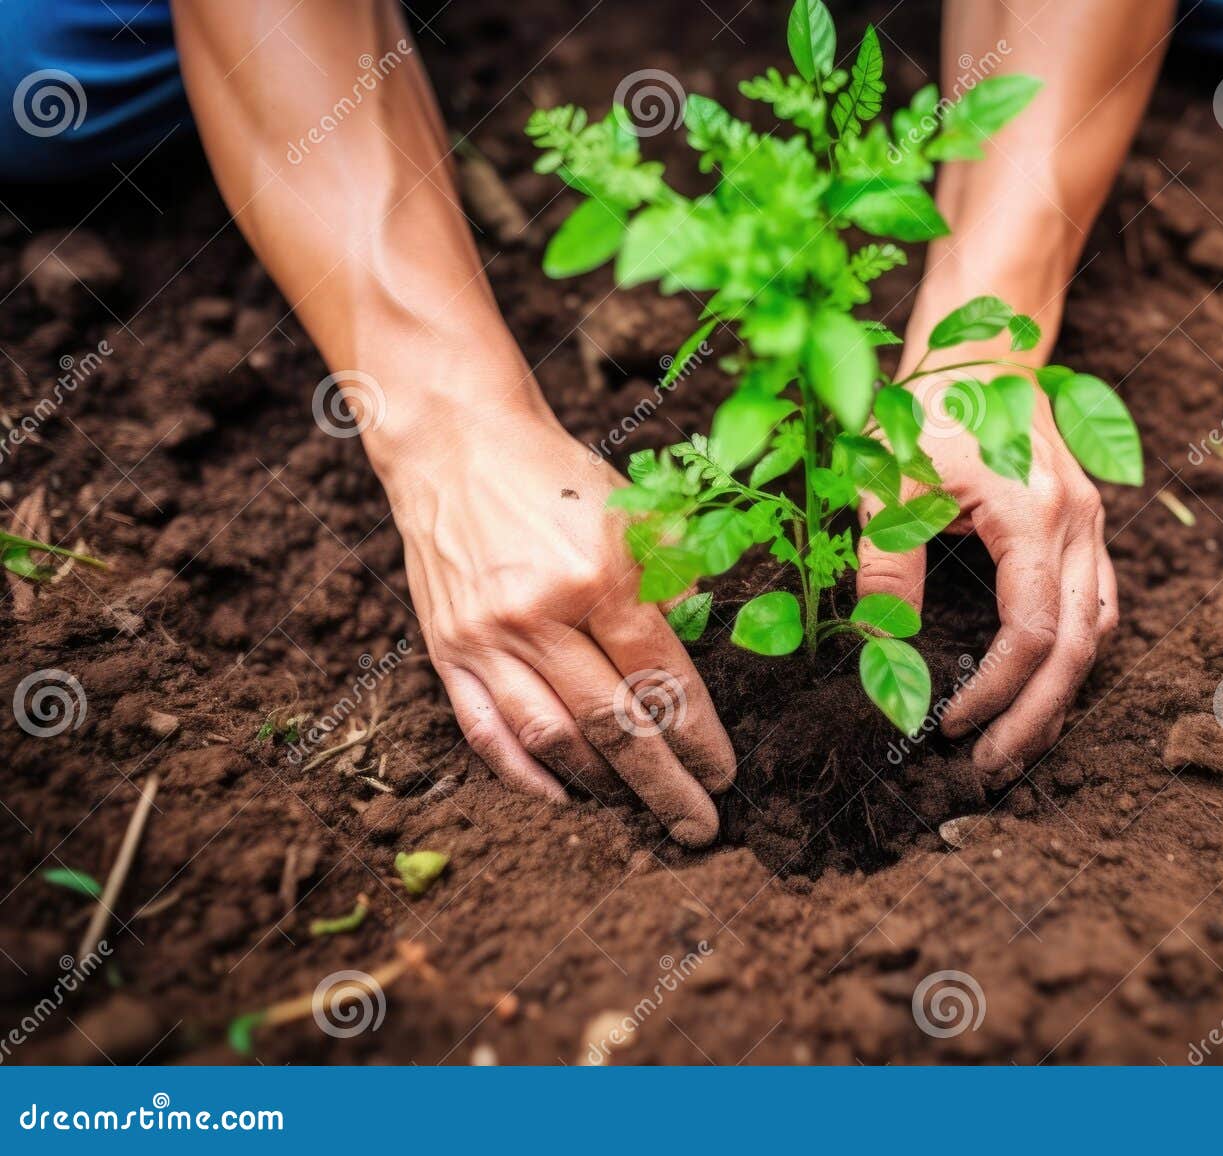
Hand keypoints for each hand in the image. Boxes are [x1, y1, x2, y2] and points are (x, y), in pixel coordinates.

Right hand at [376, 400, 734, 845]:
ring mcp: (487, 638)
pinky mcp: (446, 651)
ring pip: (554, 739)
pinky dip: (526, 777)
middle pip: (615, 725)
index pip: (661, 679)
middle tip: (699, 826)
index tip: (725, 774)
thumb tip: (699, 657)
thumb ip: (674, 580)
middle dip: (665, 785)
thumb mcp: (633, 512)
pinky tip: (565, 799)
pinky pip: (486, 733)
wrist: (456, 444)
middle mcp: (539, 614)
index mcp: (598, 575)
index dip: (699, 737)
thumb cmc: (557, 478)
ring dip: (605, 787)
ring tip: (642, 811)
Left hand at [858, 372, 1117, 783]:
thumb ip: (888, 564)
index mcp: (1033, 513)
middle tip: (991, 768)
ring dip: (1062, 695)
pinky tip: (1042, 685)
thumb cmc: (926, 407)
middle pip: (1079, 648)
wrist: (978, 350)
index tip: (948, 726)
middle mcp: (1078, 523)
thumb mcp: (887, 478)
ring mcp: (1091, 524)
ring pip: (1099, 632)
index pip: (1033, 632)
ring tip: (1018, 743)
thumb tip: (882, 649)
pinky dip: (1073, 656)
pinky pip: (1098, 606)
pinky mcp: (1085, 526)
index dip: (995, 692)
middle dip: (1037, 719)